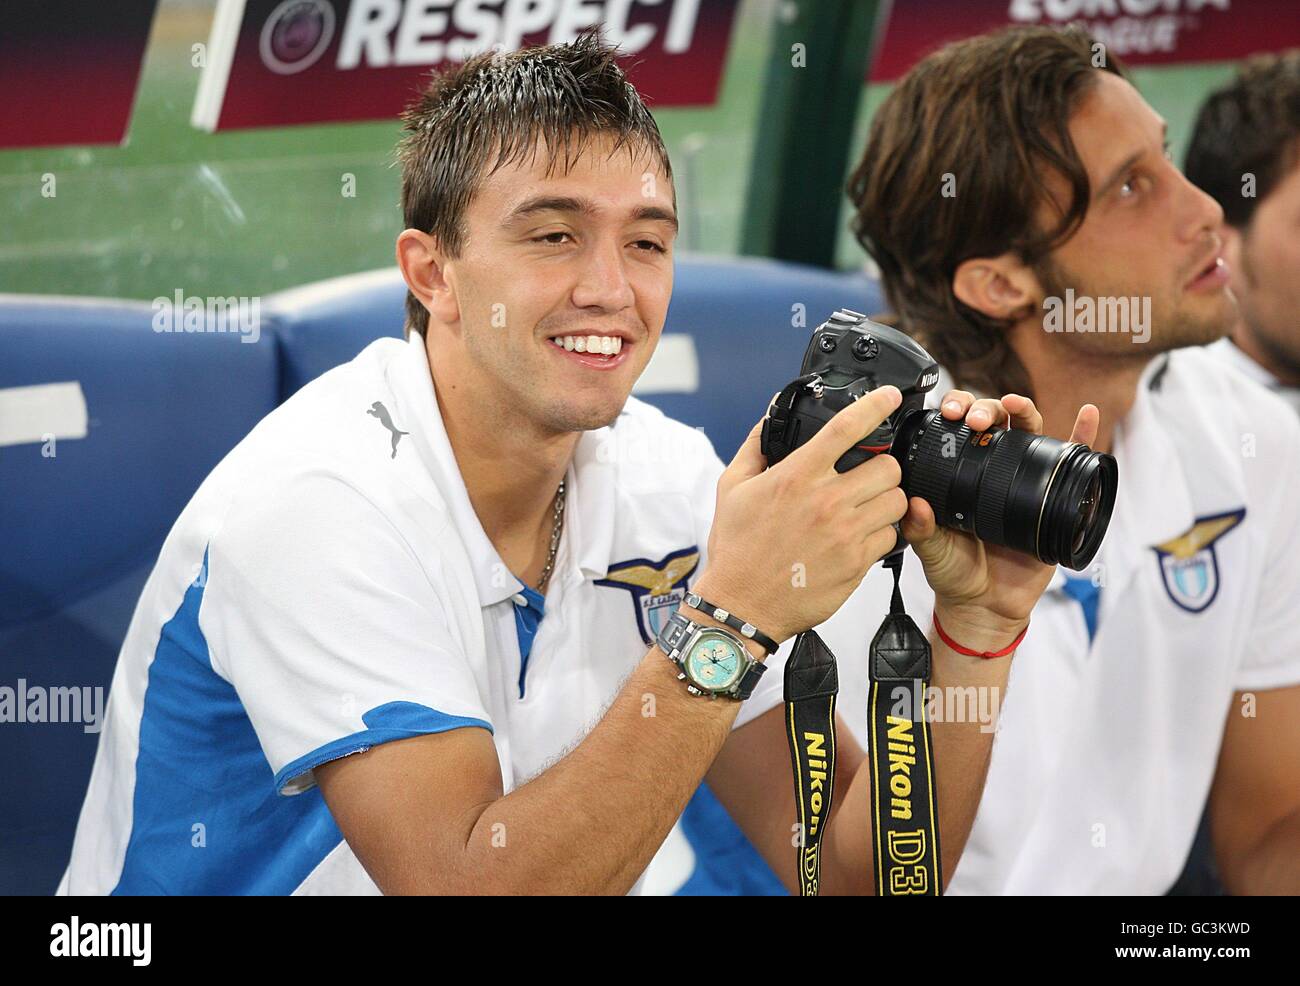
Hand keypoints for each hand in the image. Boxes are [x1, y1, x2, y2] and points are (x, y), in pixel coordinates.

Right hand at [694, 385, 909, 643]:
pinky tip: (861, 537)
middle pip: (888, 466)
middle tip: (870, 476)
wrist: (741, 605)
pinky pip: (891, 536)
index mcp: (796, 475)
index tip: (889, 396)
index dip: (875, 405)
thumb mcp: (732, 488)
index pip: (847, 427)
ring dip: (887, 500)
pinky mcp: (856, 562)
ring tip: (868, 507)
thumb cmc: (736, 548)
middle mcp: (825, 500)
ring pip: (897, 501)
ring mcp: (845, 533)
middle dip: (884, 467)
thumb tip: (769, 419)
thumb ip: (755, 448)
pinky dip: (882, 534)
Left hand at [903, 391, 1099, 647]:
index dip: (956, 411)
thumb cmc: (956, 573)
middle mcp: (993, 469)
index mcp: (960, 473)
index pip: (959, 429)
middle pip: (995, 422)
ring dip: (1025, 410)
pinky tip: (1087, 414)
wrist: (987, 606)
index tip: (949, 412)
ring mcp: (1025, 479)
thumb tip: (914, 504)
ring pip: (1030, 431)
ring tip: (1016, 405)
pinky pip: (1072, 462)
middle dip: (985, 408)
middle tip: (975, 419)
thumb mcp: (932, 551)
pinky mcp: (1054, 496)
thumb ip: (922, 530)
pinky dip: (1083, 434)